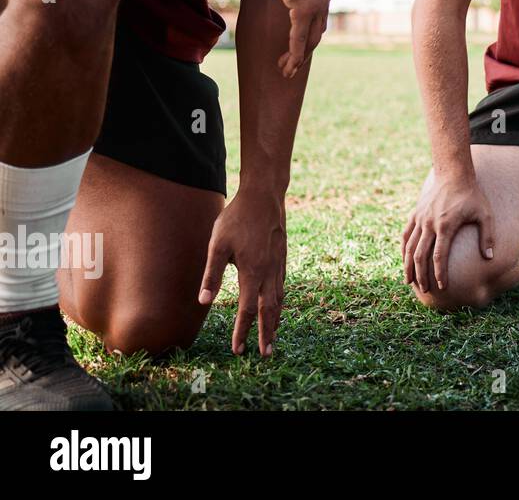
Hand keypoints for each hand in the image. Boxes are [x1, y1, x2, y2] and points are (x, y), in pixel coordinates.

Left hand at [198, 191, 287, 356]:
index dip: (242, 331)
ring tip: (273, 338)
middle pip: (269, 310)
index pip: (247, 309)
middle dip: (267, 334)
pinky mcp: (282, 258)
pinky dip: (280, 303)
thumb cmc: (237, 218)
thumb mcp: (217, 244)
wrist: (264, 196)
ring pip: (279, 300)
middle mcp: (269, 272)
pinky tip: (277, 308)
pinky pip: (282, 287)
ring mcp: (279, 265)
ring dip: (276, 321)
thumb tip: (203, 301)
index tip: (238, 349)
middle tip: (265, 354)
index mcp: (252, 271)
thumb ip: (211, 274)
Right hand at [268, 0, 329, 78]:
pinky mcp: (304, 10)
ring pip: (310, 41)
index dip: (309, 32)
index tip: (299, 43)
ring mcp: (315, 6)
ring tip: (286, 70)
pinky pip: (299, 39)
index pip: (318, 16)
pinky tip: (289, 66)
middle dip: (305, 51)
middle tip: (293, 63)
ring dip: (298, 58)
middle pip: (316, 33)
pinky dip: (295, 55)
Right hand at [401, 167, 495, 293]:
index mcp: (446, 226)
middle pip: (420, 255)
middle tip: (425, 290)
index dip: (439, 273)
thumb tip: (489, 257)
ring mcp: (420, 218)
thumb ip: (487, 236)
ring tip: (409, 281)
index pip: (439, 256)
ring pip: (409, 246)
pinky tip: (405, 259)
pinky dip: (404, 248)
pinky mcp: (416, 213)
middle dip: (421, 275)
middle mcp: (429, 223)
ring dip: (408, 265)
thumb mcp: (485, 214)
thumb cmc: (472, 195)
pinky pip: (406, 234)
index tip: (442, 286)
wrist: (454, 173)